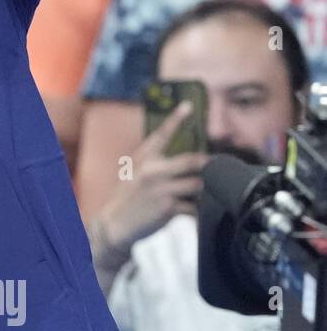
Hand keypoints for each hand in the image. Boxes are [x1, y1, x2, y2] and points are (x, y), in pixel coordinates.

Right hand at [95, 102, 206, 256]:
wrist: (114, 225)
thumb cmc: (126, 199)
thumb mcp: (133, 175)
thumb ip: (153, 165)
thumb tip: (179, 160)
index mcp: (143, 160)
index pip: (161, 135)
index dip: (175, 119)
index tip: (188, 106)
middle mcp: (152, 171)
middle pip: (192, 160)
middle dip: (207, 163)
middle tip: (216, 165)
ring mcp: (161, 189)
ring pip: (198, 184)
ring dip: (205, 189)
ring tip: (204, 192)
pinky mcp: (168, 207)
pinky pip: (194, 206)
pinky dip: (198, 209)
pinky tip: (195, 212)